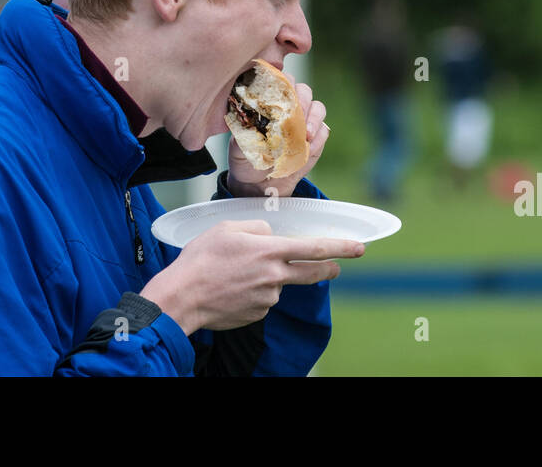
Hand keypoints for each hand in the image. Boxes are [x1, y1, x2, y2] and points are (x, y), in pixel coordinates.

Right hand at [139, 220, 365, 333]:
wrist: (182, 298)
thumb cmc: (201, 259)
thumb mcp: (227, 227)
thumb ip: (257, 228)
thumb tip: (270, 235)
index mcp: (269, 251)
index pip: (314, 248)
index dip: (340, 247)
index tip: (359, 247)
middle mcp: (274, 277)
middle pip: (312, 273)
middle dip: (328, 269)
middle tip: (335, 267)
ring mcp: (267, 298)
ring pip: (278, 283)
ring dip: (269, 277)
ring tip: (235, 273)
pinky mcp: (258, 314)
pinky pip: (263, 298)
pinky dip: (254, 291)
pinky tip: (232, 288)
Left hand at [227, 76, 328, 196]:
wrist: (260, 184)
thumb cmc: (246, 159)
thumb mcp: (239, 146)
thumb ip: (244, 131)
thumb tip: (247, 120)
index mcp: (270, 102)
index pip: (280, 81)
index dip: (283, 82)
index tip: (282, 95)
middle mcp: (290, 106)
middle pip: (303, 90)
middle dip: (302, 101)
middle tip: (298, 115)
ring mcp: (306, 121)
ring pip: (318, 107)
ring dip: (314, 119)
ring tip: (307, 135)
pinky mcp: (317, 138)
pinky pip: (324, 131)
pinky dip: (318, 139)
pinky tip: (308, 149)